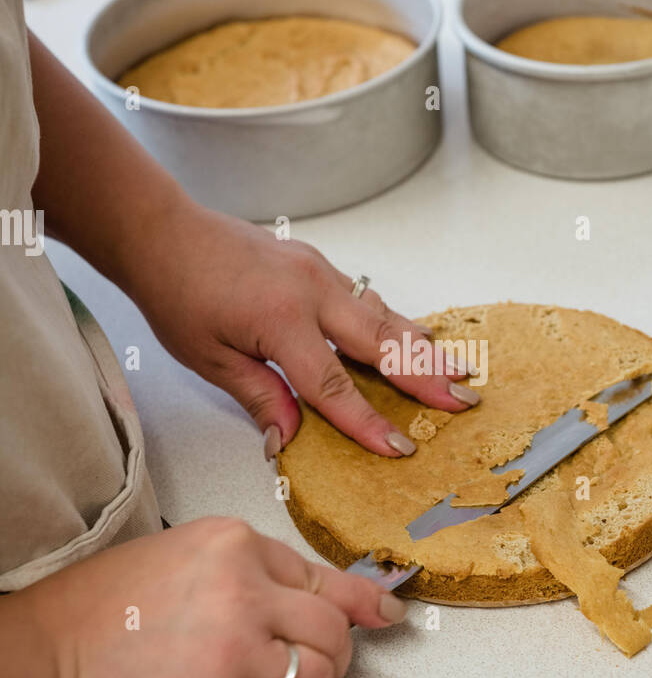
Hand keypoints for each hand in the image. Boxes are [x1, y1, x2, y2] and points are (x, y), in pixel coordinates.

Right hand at [4, 517, 405, 677]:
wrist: (48, 654)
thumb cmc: (109, 609)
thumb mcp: (190, 560)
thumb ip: (259, 576)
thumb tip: (337, 601)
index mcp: (235, 546)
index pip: (326, 578)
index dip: (365, 602)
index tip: (388, 614)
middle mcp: (241, 591)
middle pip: (334, 633)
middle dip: (328, 658)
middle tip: (297, 667)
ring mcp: (231, 651)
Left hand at [128, 203, 477, 456]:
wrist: (163, 231)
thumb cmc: (177, 291)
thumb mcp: (209, 358)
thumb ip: (258, 395)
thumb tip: (288, 438)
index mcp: (280, 320)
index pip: (334, 385)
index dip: (368, 421)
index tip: (400, 446)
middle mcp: (310, 290)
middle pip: (381, 343)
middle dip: (426, 376)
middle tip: (462, 401)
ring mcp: (317, 271)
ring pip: (382, 314)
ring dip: (421, 346)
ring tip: (458, 370)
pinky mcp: (316, 263)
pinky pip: (366, 298)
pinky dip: (395, 321)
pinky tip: (414, 336)